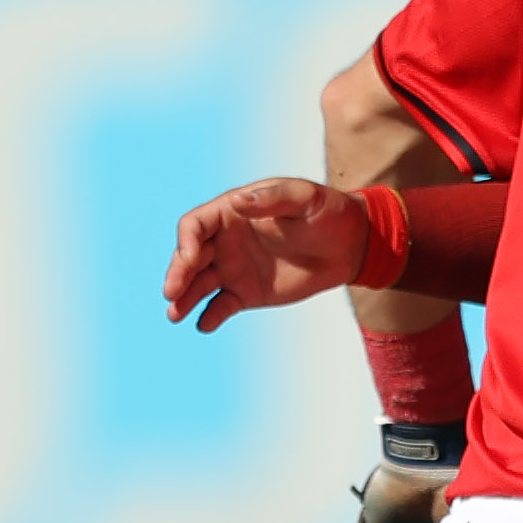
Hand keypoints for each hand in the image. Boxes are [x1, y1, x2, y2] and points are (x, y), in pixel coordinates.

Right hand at [164, 178, 366, 332]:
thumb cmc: (327, 212)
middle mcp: (225, 241)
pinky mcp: (247, 293)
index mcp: (232, 213)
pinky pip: (222, 306)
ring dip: (184, 298)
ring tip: (174, 314)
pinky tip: (205, 324)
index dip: (186, 241)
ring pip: (200, 284)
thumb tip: (239, 200)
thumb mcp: (304, 197)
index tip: (191, 257)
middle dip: (178, 273)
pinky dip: (212, 315)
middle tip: (172, 293)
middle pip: (189, 257)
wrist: (351, 244)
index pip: (195, 225)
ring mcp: (234, 268)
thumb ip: (272, 198)